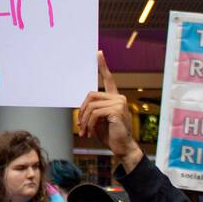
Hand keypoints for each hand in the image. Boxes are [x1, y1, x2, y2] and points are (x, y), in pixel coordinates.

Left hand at [78, 52, 142, 170]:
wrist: (122, 148)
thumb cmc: (110, 135)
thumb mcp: (98, 120)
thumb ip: (92, 110)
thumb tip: (80, 108)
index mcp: (114, 98)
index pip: (108, 79)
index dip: (102, 66)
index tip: (98, 53)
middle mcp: (118, 97)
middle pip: (91, 96)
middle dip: (81, 110)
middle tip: (80, 124)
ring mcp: (119, 103)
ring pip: (91, 106)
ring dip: (84, 120)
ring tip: (84, 131)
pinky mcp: (117, 110)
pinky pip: (94, 113)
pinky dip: (88, 124)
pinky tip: (90, 132)